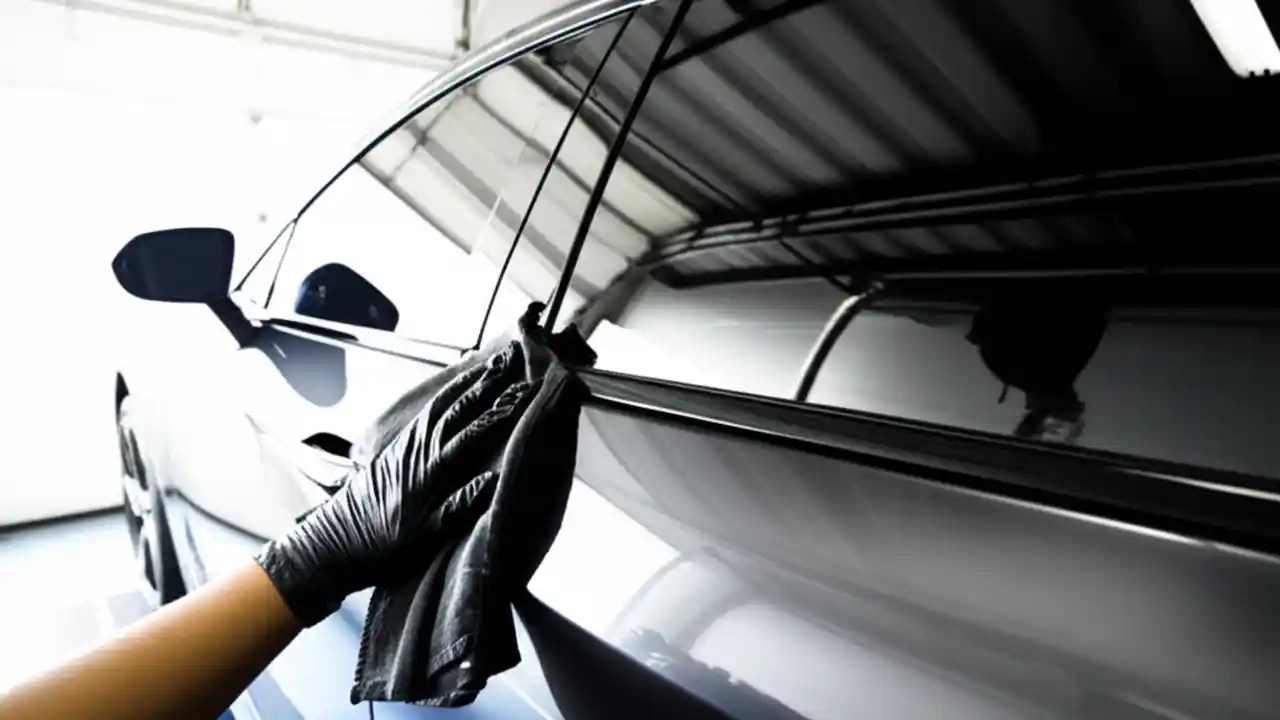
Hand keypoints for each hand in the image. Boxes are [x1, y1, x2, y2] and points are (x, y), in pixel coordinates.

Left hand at [256, 341, 534, 625]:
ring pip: (443, 403)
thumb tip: (493, 480)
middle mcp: (420, 449)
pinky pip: (428, 410)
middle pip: (460, 408)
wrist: (338, 542)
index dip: (501, 412)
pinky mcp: (398, 445)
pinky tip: (457, 388)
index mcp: (431, 472)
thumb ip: (458, 508)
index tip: (524, 393)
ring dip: (468, 382)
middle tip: (512, 361)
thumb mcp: (425, 537)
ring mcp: (408, 443)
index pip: (474, 433)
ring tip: (490, 364)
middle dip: (488, 384)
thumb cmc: (385, 546)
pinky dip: (447, 393)